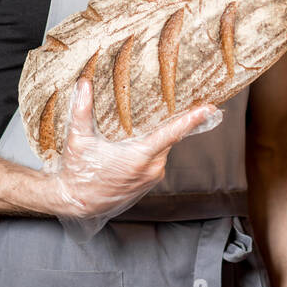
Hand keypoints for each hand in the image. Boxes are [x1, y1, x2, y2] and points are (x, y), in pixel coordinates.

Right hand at [50, 78, 218, 228]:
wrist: (77, 203)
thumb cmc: (79, 173)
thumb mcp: (79, 140)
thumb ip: (81, 110)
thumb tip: (84, 84)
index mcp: (140, 156)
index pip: (172, 133)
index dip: (192, 119)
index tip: (209, 108)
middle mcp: (151, 168)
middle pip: (168, 138)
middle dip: (171, 121)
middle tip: (172, 102)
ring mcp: (152, 177)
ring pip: (163, 149)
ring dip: (158, 137)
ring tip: (146, 124)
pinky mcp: (149, 183)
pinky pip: (158, 160)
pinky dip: (153, 150)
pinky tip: (139, 144)